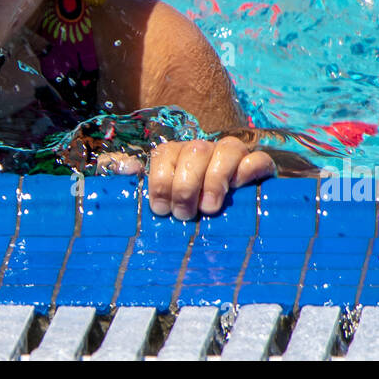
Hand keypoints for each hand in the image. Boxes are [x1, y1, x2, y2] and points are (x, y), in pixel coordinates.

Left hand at [98, 135, 275, 219]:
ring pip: (228, 148)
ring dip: (215, 179)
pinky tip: (239, 188)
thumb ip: (120, 174)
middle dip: (185, 185)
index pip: (165, 153)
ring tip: (209, 208)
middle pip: (195, 150)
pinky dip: (249, 170)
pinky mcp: (258, 169)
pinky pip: (258, 159)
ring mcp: (233, 157)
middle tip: (184, 214)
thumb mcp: (148, 197)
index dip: (160, 180)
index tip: (160, 209)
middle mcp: (203, 150)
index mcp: (176, 155)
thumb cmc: (179, 211)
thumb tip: (126, 168)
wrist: (227, 229)